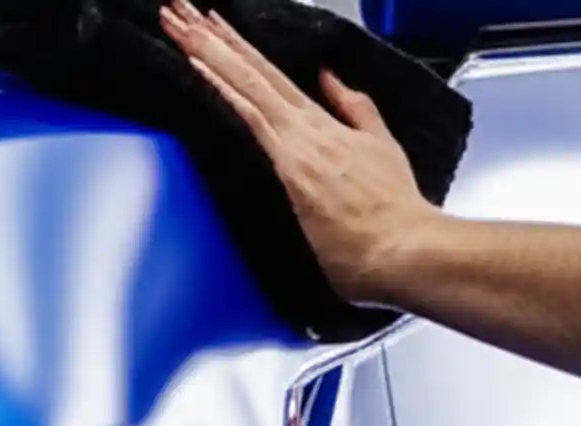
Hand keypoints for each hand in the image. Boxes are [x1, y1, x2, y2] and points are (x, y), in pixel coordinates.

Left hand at [159, 0, 441, 303]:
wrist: (403, 247)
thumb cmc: (395, 210)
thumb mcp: (381, 146)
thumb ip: (354, 108)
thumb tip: (329, 78)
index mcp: (322, 123)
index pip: (269, 75)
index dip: (238, 47)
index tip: (210, 22)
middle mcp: (303, 129)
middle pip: (248, 73)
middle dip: (210, 38)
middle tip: (176, 10)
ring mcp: (292, 148)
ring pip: (242, 87)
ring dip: (206, 53)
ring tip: (178, 25)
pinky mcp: (287, 171)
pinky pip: (248, 120)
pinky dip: (224, 89)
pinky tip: (199, 68)